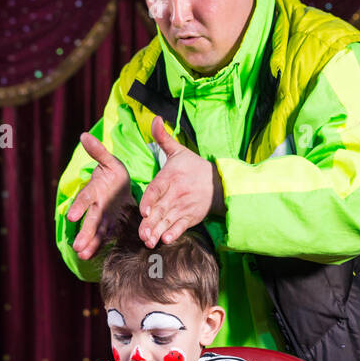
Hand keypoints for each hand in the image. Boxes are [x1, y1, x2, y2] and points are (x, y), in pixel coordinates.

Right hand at [67, 131, 130, 259]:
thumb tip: (84, 136)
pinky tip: (89, 257)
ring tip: (81, 254)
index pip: (85, 199)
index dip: (79, 207)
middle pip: (89, 220)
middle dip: (84, 233)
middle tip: (77, 246)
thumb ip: (99, 152)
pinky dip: (98, 246)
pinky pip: (105, 237)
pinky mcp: (110, 226)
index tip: (72, 217)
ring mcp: (102, 217)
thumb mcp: (110, 161)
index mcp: (95, 191)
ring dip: (88, 243)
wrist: (122, 187)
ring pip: (95, 232)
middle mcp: (96, 206)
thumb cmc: (114, 174)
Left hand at [138, 115, 221, 247]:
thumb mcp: (179, 150)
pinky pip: (182, 226)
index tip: (143, 210)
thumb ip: (163, 137)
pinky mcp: (191, 217)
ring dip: (158, 231)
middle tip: (141, 233)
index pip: (158, 188)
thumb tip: (154, 119)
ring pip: (168, 220)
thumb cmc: (194, 167)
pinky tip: (167, 240)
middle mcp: (177, 193)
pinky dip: (175, 233)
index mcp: (171, 176)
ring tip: (149, 241)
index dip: (150, 200)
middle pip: (161, 208)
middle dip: (150, 222)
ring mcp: (185, 206)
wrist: (219, 183)